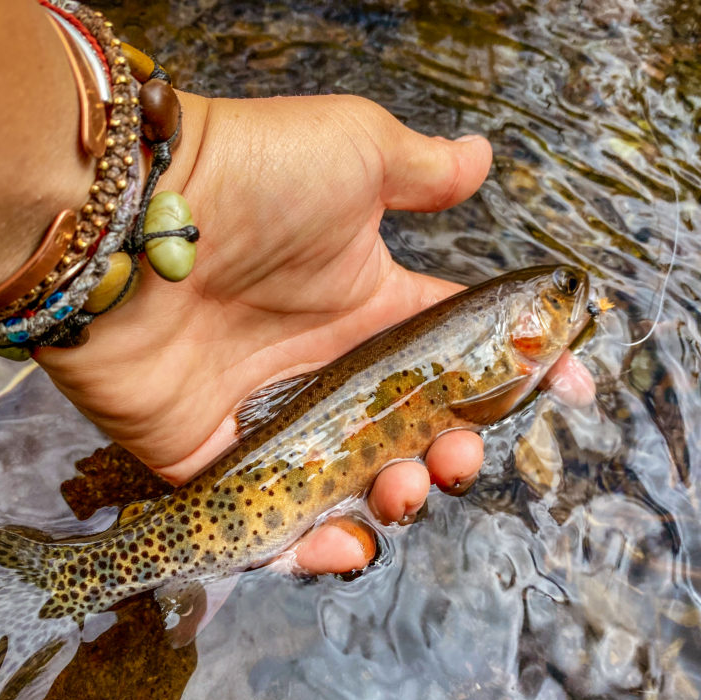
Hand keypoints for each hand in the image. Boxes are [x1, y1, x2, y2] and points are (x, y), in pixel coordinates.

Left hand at [36, 93, 593, 574]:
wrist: (133, 221)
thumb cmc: (251, 179)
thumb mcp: (355, 151)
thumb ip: (423, 171)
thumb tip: (484, 157)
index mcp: (367, 304)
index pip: (455, 348)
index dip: (514, 370)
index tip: (568, 388)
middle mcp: (323, 364)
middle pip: (409, 431)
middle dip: (453, 454)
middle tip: (457, 456)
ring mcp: (269, 413)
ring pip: (349, 483)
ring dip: (395, 500)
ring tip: (405, 488)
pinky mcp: (208, 454)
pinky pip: (264, 519)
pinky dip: (308, 546)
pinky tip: (347, 543)